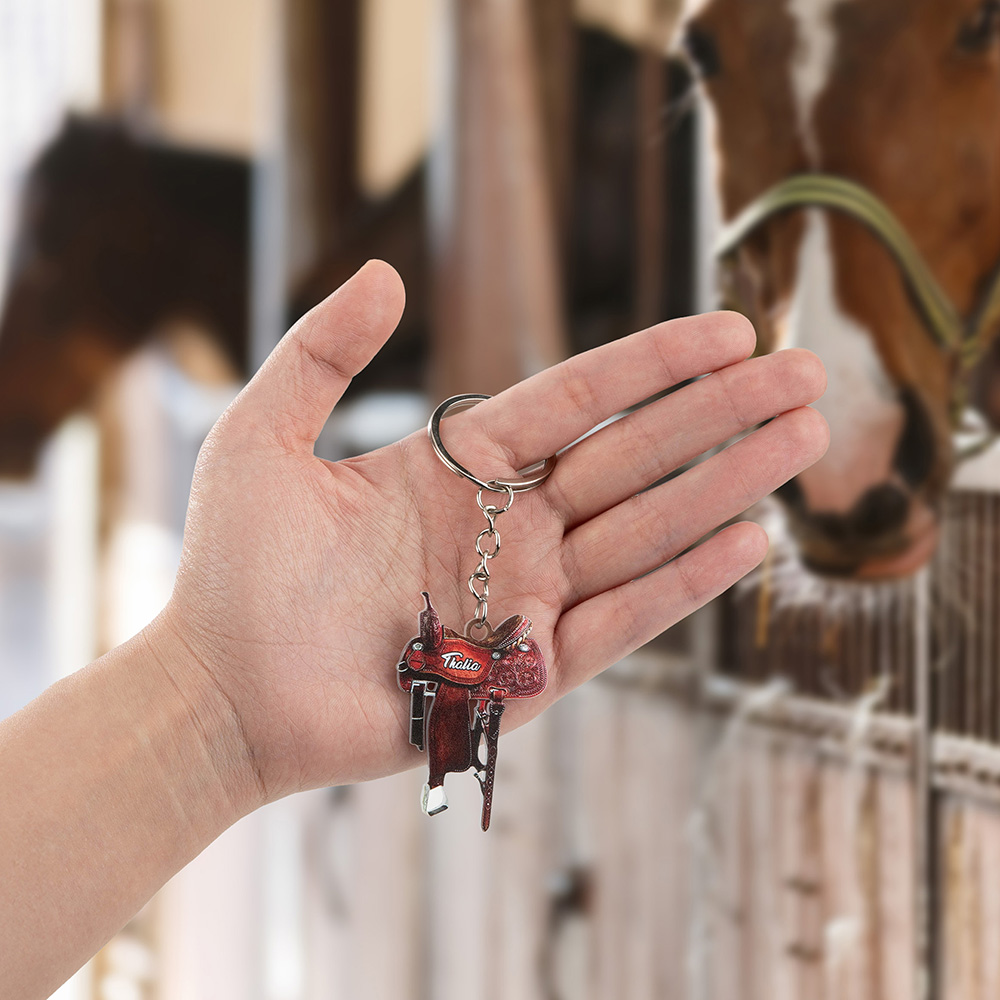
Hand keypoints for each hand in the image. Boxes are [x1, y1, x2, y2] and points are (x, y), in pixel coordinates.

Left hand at [158, 260, 827, 805]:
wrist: (221, 690)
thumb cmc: (235, 569)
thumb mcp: (263, 435)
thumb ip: (321, 352)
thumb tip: (386, 273)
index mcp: (459, 468)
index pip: (578, 400)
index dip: (655, 364)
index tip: (730, 331)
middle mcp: (507, 526)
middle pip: (633, 457)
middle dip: (720, 415)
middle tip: (808, 374)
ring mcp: (525, 597)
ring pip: (645, 531)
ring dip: (726, 486)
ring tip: (804, 441)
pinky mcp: (529, 674)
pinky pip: (620, 622)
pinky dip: (682, 583)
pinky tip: (747, 539)